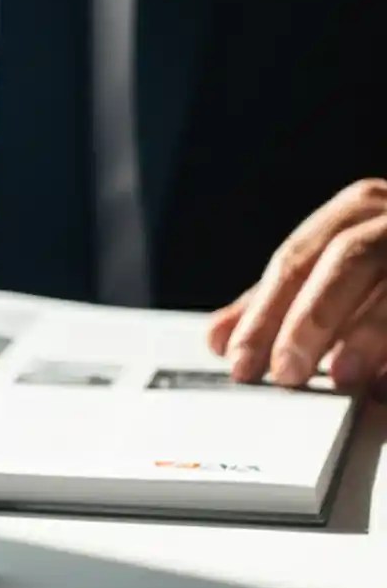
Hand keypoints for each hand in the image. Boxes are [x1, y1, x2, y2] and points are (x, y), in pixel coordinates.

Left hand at [208, 179, 386, 397]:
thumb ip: (280, 303)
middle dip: (311, 317)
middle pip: (348, 257)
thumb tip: (218, 339)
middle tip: (284, 373)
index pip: (297, 259)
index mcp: (359, 210)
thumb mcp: (334, 277)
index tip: (237, 360)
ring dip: (370, 330)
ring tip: (342, 377)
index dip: (264, 312)